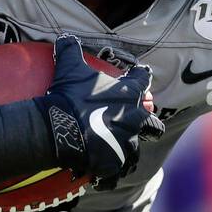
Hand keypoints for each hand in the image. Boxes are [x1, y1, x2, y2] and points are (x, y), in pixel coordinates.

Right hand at [38, 34, 165, 185]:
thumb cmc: (68, 96)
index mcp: (129, 94)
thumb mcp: (69, 68)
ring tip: (115, 152)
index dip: (141, 76)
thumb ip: (70, 50)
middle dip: (149, 124)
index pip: (143, 79)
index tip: (141, 74)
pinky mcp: (114, 163)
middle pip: (153, 124)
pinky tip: (101, 176)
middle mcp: (134, 119)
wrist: (58, 129)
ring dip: (126, 150)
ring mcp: (126, 143)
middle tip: (138, 123)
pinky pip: (115, 173)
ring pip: (134, 151)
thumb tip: (64, 36)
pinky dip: (108, 174)